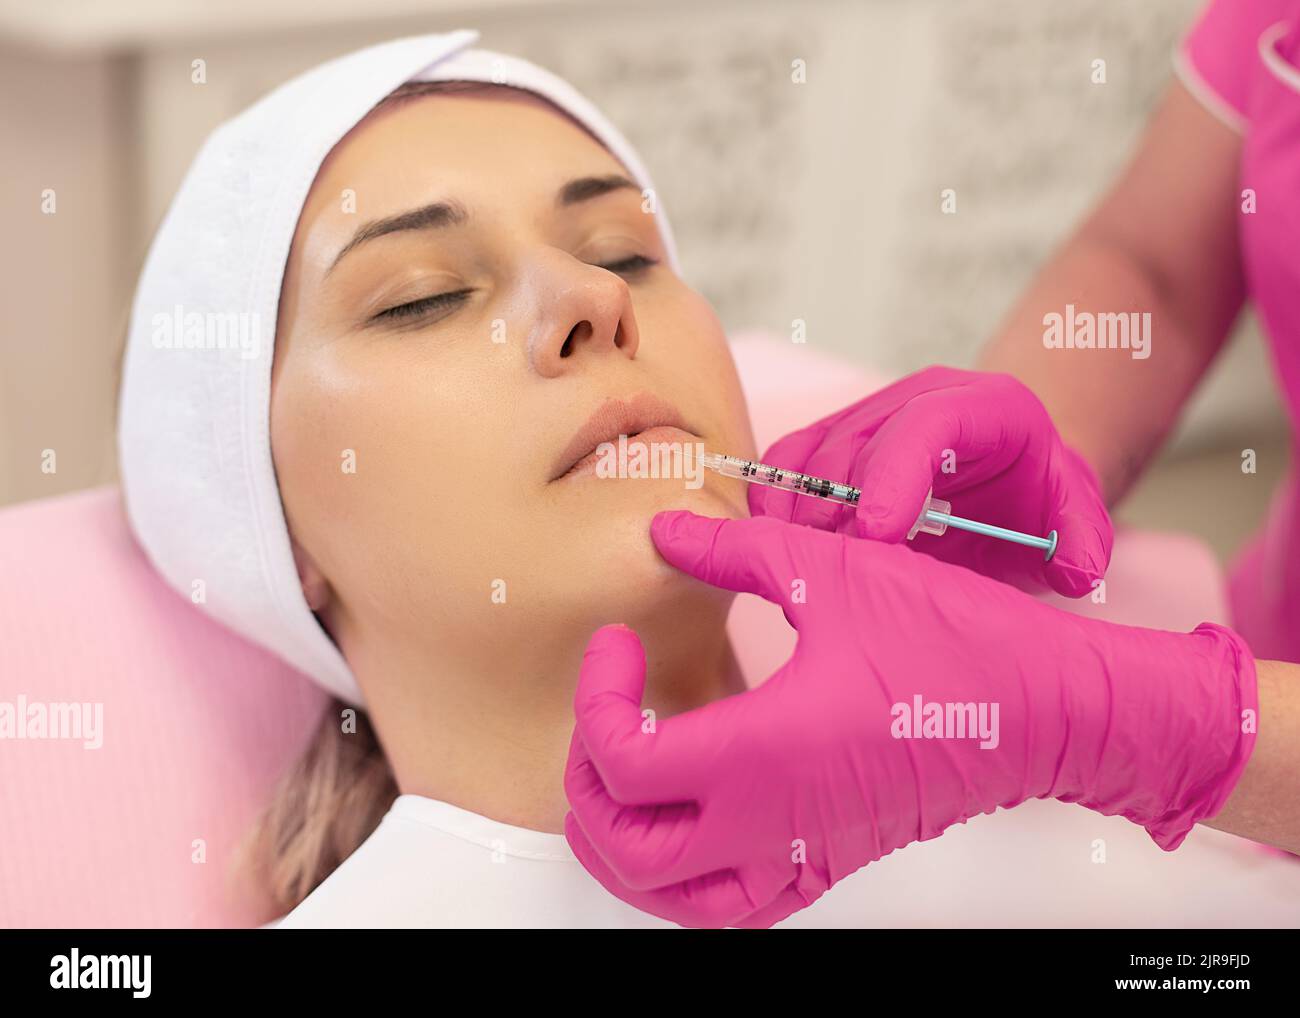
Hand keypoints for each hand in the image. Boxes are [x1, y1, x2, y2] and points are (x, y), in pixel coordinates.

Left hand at [563, 510, 1255, 927]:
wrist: (1052, 710)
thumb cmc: (958, 640)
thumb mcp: (836, 571)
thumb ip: (735, 552)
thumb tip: (666, 534)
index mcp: (764, 751)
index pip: (624, 763)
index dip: (596, 701)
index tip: (617, 648)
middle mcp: (774, 820)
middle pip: (626, 848)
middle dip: (587, 784)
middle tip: (604, 714)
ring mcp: (803, 853)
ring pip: (671, 898)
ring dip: (624, 845)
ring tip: (622, 777)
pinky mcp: (830, 861)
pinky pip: (732, 904)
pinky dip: (685, 878)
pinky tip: (690, 817)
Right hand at [748, 366, 1112, 596]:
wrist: (1013, 478)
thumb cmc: (1038, 503)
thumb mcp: (1077, 521)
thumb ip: (1084, 543)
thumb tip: (1071, 568)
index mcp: (988, 407)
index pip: (929, 424)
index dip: (894, 474)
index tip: (875, 534)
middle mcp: (922, 397)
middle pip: (857, 439)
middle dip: (836, 507)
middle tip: (829, 568)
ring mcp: (871, 413)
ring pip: (812, 449)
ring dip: (798, 511)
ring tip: (801, 565)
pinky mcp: (832, 436)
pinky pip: (787, 460)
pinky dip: (775, 502)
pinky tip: (776, 546)